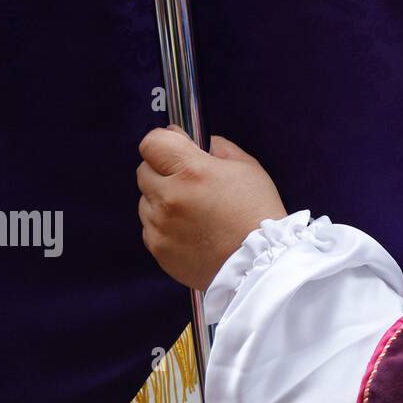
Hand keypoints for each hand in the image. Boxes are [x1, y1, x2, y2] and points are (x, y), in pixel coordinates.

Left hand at [137, 127, 286, 290]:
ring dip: (162, 199)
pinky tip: (190, 228)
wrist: (257, 262)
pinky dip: (164, 224)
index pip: (152, 143)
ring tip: (192, 209)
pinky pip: (150, 227)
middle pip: (144, 170)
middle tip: (188, 179)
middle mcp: (169, 197)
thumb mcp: (248, 168)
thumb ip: (221, 149)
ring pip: (145, 200)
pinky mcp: (158, 248)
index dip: (164, 140)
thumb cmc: (257, 214)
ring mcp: (160, 225)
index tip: (175, 144)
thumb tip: (205, 143)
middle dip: (163, 169)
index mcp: (191, 171)